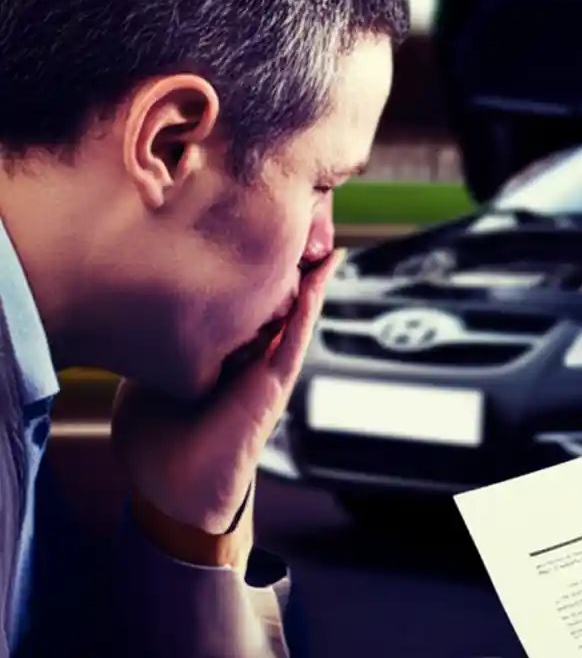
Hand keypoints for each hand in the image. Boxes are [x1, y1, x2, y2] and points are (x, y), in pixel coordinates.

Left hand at [110, 250, 341, 559]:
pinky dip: (312, 301)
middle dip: (285, 257)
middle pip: (271, 295)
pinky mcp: (275, 381)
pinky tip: (323, 271)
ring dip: (308, 270)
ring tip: (321, 231)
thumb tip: (132, 312)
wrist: (174, 494)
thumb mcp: (144, 378)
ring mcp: (265, 366)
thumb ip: (152, 345)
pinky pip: (297, 333)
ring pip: (293, 307)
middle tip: (298, 212)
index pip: (235, 296)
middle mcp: (247, 353)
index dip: (243, 260)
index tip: (246, 222)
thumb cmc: (156, 444)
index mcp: (217, 350)